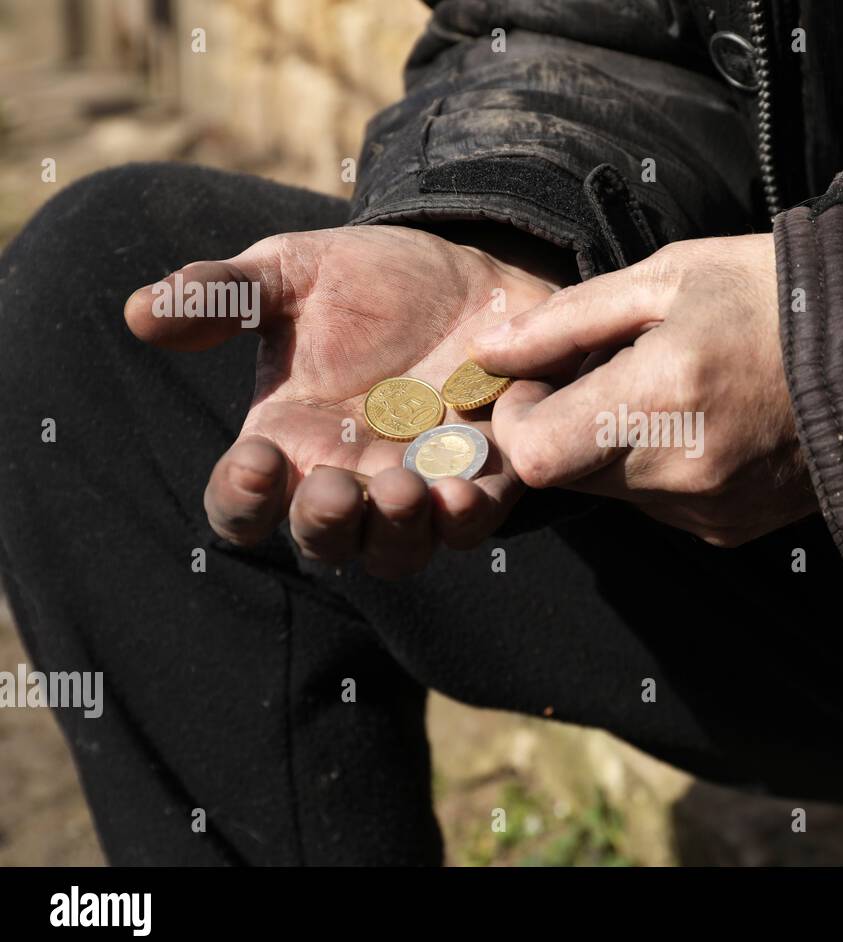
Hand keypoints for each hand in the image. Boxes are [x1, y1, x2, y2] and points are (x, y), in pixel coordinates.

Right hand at [125, 225, 556, 574]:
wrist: (474, 273)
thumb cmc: (373, 282)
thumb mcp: (294, 272)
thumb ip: (224, 294)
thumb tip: (140, 312)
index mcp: (288, 443)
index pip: (244, 503)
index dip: (240, 499)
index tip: (252, 461)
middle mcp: (348, 480)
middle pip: (323, 540)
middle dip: (326, 524)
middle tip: (335, 488)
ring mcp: (418, 488)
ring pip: (396, 551)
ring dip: (396, 532)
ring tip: (405, 489)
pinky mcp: (486, 479)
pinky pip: (473, 523)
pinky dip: (468, 516)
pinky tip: (463, 489)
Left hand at [471, 234, 815, 546]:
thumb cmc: (776, 294)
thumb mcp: (669, 277)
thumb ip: (568, 320)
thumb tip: (490, 351)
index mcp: (662, 395)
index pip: (536, 454)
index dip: (518, 419)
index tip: (538, 378)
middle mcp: (681, 470)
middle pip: (568, 475)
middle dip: (565, 425)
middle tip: (607, 371)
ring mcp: (709, 510)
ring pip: (610, 493)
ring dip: (611, 447)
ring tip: (668, 391)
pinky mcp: (729, 530)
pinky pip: (657, 508)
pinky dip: (656, 469)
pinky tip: (701, 423)